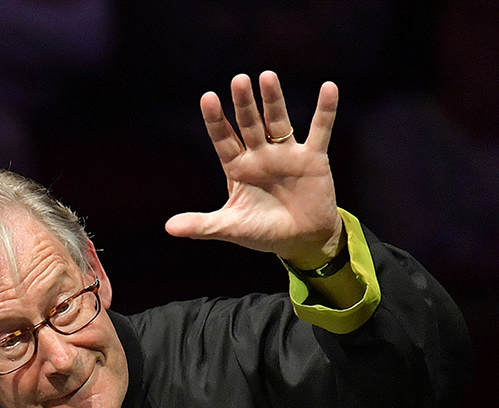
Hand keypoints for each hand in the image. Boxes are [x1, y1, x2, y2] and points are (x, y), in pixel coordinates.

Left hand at [165, 71, 343, 267]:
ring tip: (267, 77)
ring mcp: (287, 154)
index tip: (207, 97)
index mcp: (238, 168)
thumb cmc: (263, 232)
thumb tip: (169, 227)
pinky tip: (329, 88)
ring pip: (279, 122)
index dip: (215, 120)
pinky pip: (320, 130)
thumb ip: (202, 225)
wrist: (301, 240)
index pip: (223, 140)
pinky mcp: (313, 158)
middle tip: (238, 80)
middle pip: (249, 124)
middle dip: (243, 104)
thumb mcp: (231, 227)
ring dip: (273, 100)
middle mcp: (260, 155)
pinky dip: (325, 111)